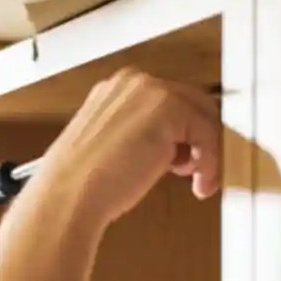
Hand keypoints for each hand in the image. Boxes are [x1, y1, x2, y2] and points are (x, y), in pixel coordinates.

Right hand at [30, 68, 220, 227]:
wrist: (69, 196)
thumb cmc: (81, 185)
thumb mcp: (111, 147)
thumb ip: (140, 134)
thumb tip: (173, 146)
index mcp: (114, 89)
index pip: (168, 101)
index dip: (184, 132)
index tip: (189, 156)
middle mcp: (133, 83)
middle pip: (192, 103)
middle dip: (201, 139)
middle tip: (199, 170)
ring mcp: (151, 91)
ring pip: (203, 116)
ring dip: (206, 152)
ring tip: (195, 179)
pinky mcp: (169, 109)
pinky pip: (208, 133)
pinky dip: (210, 162)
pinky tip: (198, 183)